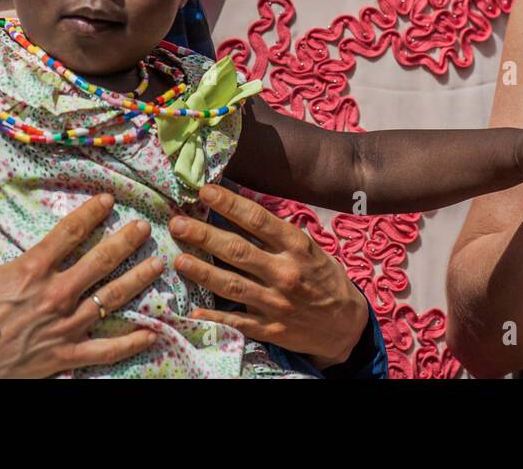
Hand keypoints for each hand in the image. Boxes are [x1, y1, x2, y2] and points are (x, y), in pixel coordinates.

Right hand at [0, 191, 163, 377]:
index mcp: (31, 269)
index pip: (69, 232)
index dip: (92, 213)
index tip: (110, 199)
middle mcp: (55, 293)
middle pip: (101, 260)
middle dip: (126, 241)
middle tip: (145, 227)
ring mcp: (65, 325)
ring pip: (112, 298)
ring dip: (139, 279)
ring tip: (158, 264)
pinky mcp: (67, 354)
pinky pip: (107, 349)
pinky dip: (132, 342)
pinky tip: (153, 332)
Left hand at [170, 184, 368, 368]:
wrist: (345, 324)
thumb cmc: (325, 278)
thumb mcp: (311, 249)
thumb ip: (279, 236)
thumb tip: (241, 214)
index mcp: (296, 247)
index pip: (257, 220)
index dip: (229, 203)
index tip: (205, 191)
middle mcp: (285, 273)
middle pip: (237, 250)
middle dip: (204, 235)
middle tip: (177, 223)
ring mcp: (277, 303)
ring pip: (232, 285)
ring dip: (202, 272)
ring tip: (178, 259)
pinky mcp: (271, 329)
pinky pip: (238, 322)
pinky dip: (215, 318)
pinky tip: (193, 312)